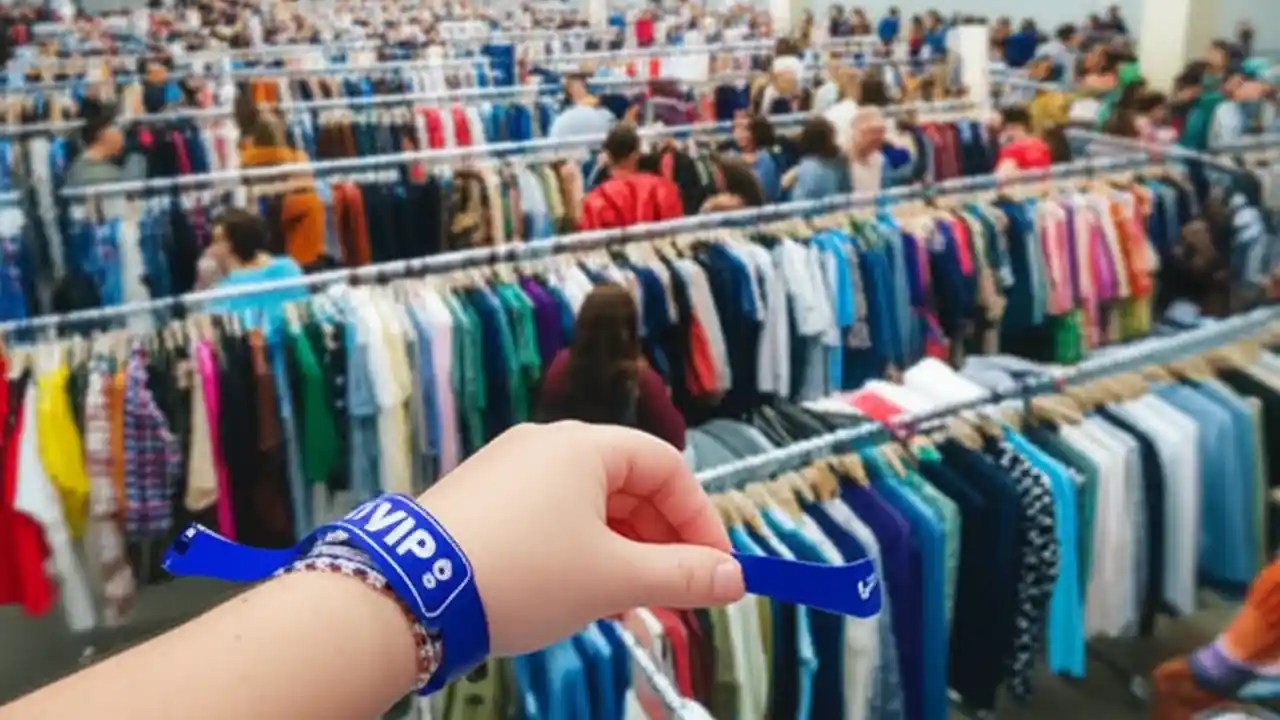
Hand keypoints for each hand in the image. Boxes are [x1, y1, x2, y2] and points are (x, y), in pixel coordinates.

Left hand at [418, 422, 744, 656]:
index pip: (666, 466)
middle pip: (628, 487)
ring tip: (632, 608)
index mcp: (584, 446)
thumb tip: (734, 579)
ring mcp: (508, 472)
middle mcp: (546, 446)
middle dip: (661, 544)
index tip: (717, 568)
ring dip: (622, 556)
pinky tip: (581, 599)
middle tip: (679, 596)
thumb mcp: (613, 579)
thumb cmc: (521, 573)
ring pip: (589, 510)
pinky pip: (551, 521)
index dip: (699, 518)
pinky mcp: (482, 503)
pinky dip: (580, 555)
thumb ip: (682, 576)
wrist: (409, 593)